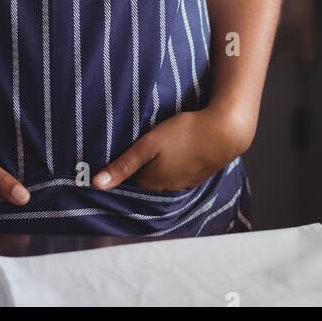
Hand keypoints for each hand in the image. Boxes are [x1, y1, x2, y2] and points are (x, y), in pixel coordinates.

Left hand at [92, 106, 249, 193]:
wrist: (224, 132)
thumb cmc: (184, 134)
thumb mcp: (149, 144)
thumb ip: (124, 164)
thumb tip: (96, 185)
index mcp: (151, 181)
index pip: (128, 179)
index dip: (122, 165)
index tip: (118, 150)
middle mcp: (166, 188)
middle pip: (145, 179)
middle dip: (139, 166)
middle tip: (137, 144)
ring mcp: (183, 183)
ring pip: (162, 176)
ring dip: (157, 165)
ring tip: (156, 147)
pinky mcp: (196, 174)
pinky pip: (177, 173)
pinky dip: (173, 164)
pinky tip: (175, 150)